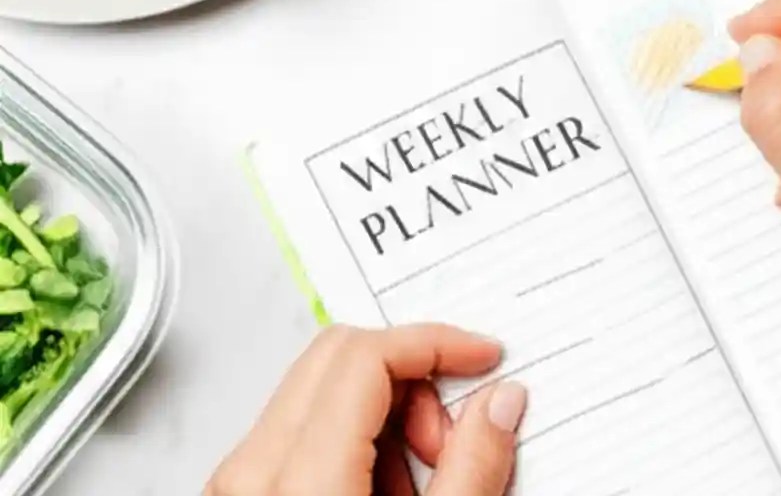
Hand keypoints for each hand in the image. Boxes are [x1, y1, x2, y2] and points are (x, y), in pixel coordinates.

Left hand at [206, 323, 525, 495]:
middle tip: (452, 436)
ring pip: (320, 395)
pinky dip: (355, 449)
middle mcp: (252, 473)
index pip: (367, 356)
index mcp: (300, 480)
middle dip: (413, 383)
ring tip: (422, 485)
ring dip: (386, 420)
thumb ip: (472, 469)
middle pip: (339, 359)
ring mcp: (237, 485)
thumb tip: (499, 404)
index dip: (436, 343)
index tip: (482, 358)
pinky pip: (301, 436)